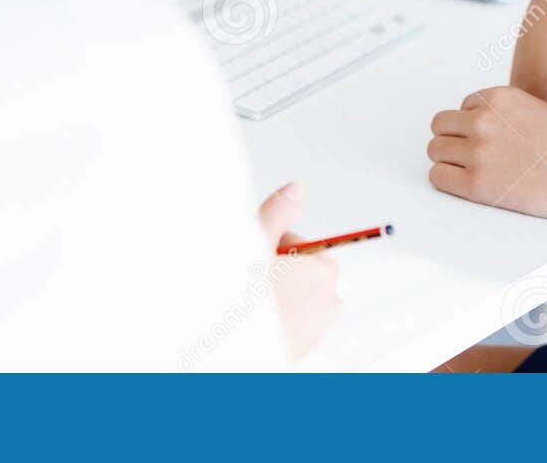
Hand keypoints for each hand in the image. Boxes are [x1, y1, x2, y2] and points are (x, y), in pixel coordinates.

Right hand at [257, 182, 340, 361]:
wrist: (219, 356)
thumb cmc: (239, 300)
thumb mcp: (255, 243)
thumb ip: (278, 214)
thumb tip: (296, 189)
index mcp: (322, 274)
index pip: (309, 244)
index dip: (280, 245)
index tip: (259, 253)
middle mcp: (327, 304)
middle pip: (308, 272)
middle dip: (284, 269)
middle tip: (251, 274)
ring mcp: (316, 332)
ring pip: (301, 299)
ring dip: (281, 294)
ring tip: (248, 298)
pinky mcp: (301, 351)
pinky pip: (294, 324)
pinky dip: (278, 319)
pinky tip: (251, 320)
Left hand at [426, 86, 546, 228]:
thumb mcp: (544, 111)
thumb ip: (513, 115)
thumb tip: (498, 128)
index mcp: (502, 98)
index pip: (465, 105)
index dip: (473, 123)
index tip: (484, 137)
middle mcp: (485, 120)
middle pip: (442, 124)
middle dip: (454, 138)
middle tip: (469, 154)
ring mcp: (479, 152)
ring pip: (436, 150)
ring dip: (448, 159)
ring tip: (468, 171)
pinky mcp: (478, 185)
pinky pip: (438, 177)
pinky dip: (446, 181)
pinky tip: (464, 185)